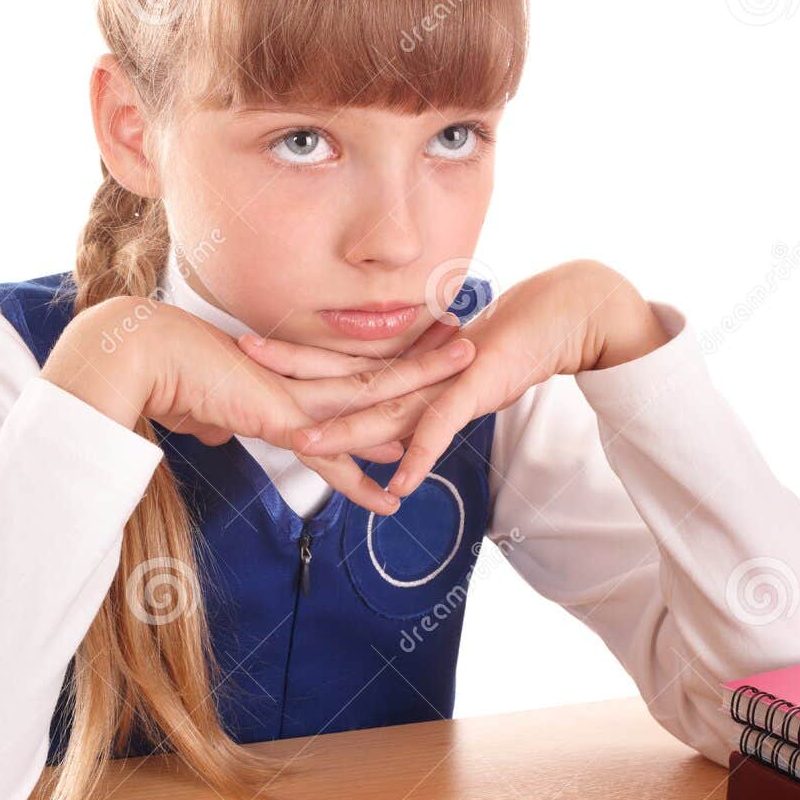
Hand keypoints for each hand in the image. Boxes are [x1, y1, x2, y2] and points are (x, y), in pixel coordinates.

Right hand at [41, 298, 475, 515]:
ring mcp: (295, 396)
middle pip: (376, 367)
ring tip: (470, 368)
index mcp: (286, 373)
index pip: (349, 370)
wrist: (141, 356)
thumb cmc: (159, 374)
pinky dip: (365, 479)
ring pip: (374, 390)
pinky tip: (395, 497)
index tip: (417, 353)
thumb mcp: (198, 403)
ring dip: (424, 382)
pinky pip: (335, 453)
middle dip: (424, 355)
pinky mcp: (281, 420)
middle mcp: (299, 379)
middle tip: (465, 337)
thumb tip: (220, 429)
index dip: (386, 365)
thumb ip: (218, 417)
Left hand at [250, 261, 670, 497]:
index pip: (335, 361)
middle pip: (342, 374)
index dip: (292, 354)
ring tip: (303, 444)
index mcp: (399, 365)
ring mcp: (438, 382)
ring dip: (344, 431)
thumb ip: (418, 403)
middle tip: (242, 354)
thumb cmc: (503, 343)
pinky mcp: (472, 392)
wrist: (556, 316)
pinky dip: (420, 455)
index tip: (249, 347)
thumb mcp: (447, 377)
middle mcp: (411, 372)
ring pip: (381, 408)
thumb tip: (394, 429)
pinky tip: (400, 482)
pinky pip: (441, 430)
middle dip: (292, 369)